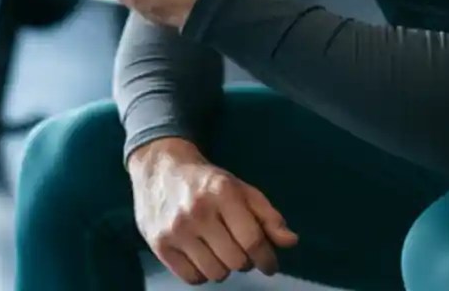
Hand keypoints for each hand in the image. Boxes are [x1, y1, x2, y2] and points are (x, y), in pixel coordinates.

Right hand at [128, 138, 299, 284]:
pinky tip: (202, 256)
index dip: (267, 258)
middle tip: (240, 250)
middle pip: (236, 260)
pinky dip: (203, 273)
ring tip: (220, 251)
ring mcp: (175, 230)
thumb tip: (290, 242)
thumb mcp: (241, 189)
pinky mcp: (159, 245)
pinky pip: (192, 278)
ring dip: (224, 268)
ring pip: (215, 273)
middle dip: (245, 260)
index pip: (252, 240)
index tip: (270, 264)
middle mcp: (197, 211)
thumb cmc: (207, 182)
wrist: (159, 169)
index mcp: (222, 193)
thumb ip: (267, 215)